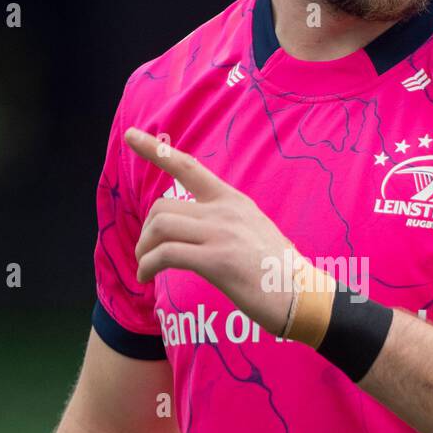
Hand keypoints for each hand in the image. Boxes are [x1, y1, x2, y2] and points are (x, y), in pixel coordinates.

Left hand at [124, 127, 299, 334]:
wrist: (302, 295)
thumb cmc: (276, 271)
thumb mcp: (253, 231)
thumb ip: (224, 222)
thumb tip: (195, 229)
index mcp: (233, 200)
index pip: (189, 166)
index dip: (155, 150)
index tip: (129, 136)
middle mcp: (225, 210)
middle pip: (162, 208)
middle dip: (145, 233)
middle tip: (147, 255)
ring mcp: (221, 234)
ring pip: (159, 228)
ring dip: (143, 251)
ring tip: (145, 268)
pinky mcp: (217, 260)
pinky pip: (166, 255)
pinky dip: (148, 266)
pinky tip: (146, 278)